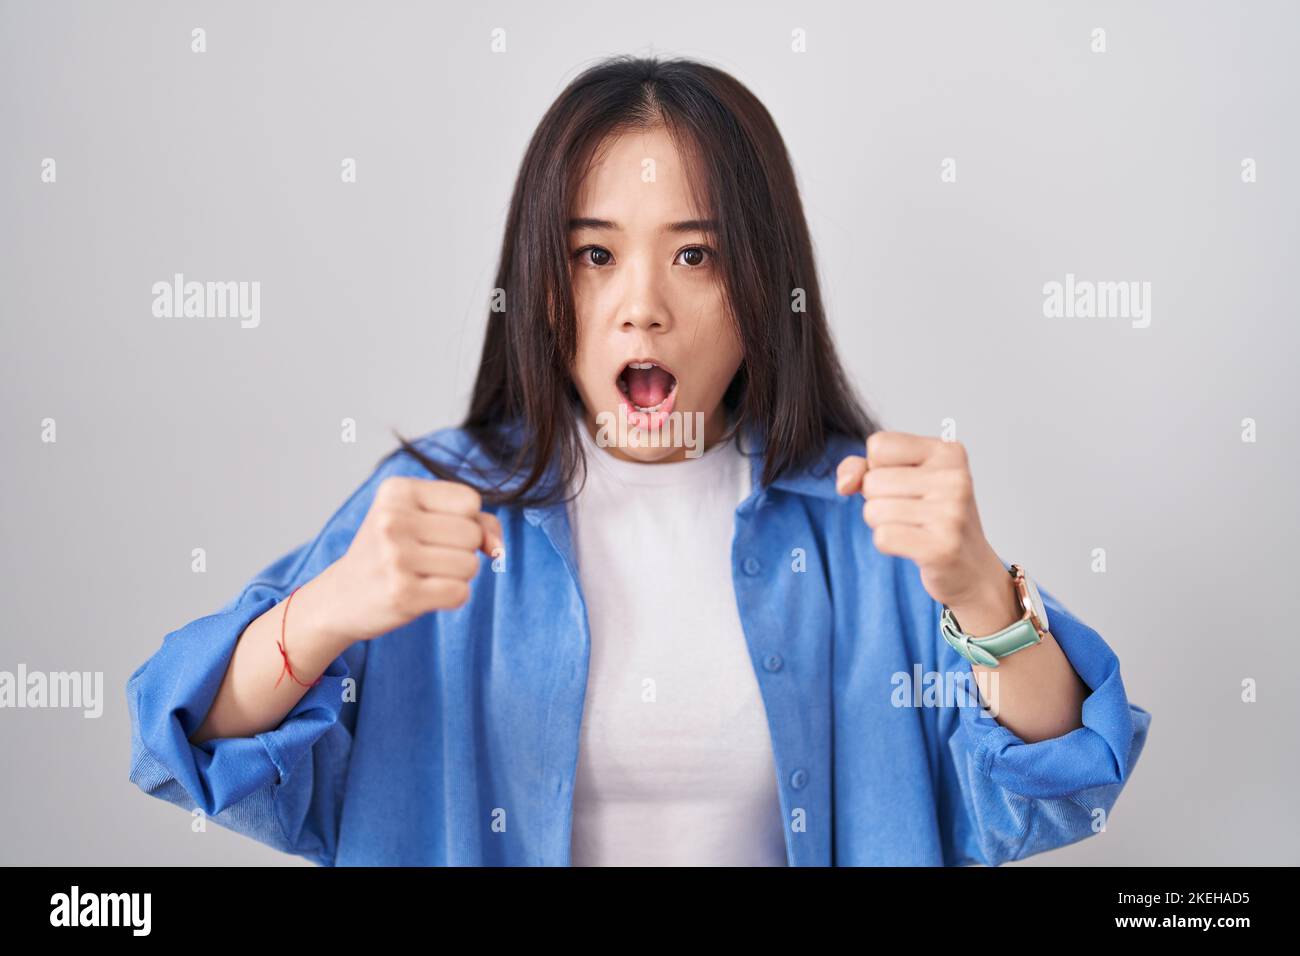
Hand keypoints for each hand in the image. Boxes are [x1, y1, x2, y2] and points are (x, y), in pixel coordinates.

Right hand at [322, 476, 502, 643]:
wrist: (340, 596)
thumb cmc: (390, 552)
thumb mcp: (423, 519)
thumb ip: (475, 521)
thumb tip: (497, 547)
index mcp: (397, 490)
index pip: (470, 501)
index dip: (466, 520)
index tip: (436, 530)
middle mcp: (392, 519)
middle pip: (472, 534)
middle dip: (462, 550)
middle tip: (427, 557)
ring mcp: (395, 557)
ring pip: (470, 565)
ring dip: (457, 575)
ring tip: (424, 575)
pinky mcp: (402, 594)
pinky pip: (460, 593)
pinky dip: (450, 597)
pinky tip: (423, 593)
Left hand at [835, 431, 1009, 615]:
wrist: (971, 567)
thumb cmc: (931, 517)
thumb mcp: (899, 479)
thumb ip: (861, 468)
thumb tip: (845, 483)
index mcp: (947, 452)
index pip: (878, 445)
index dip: (878, 468)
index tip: (905, 483)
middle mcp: (954, 478)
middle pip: (872, 481)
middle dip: (878, 500)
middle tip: (911, 512)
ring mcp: (951, 513)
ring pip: (873, 510)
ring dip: (882, 524)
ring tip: (913, 528)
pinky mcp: (942, 547)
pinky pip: (882, 537)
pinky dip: (888, 544)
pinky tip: (914, 545)